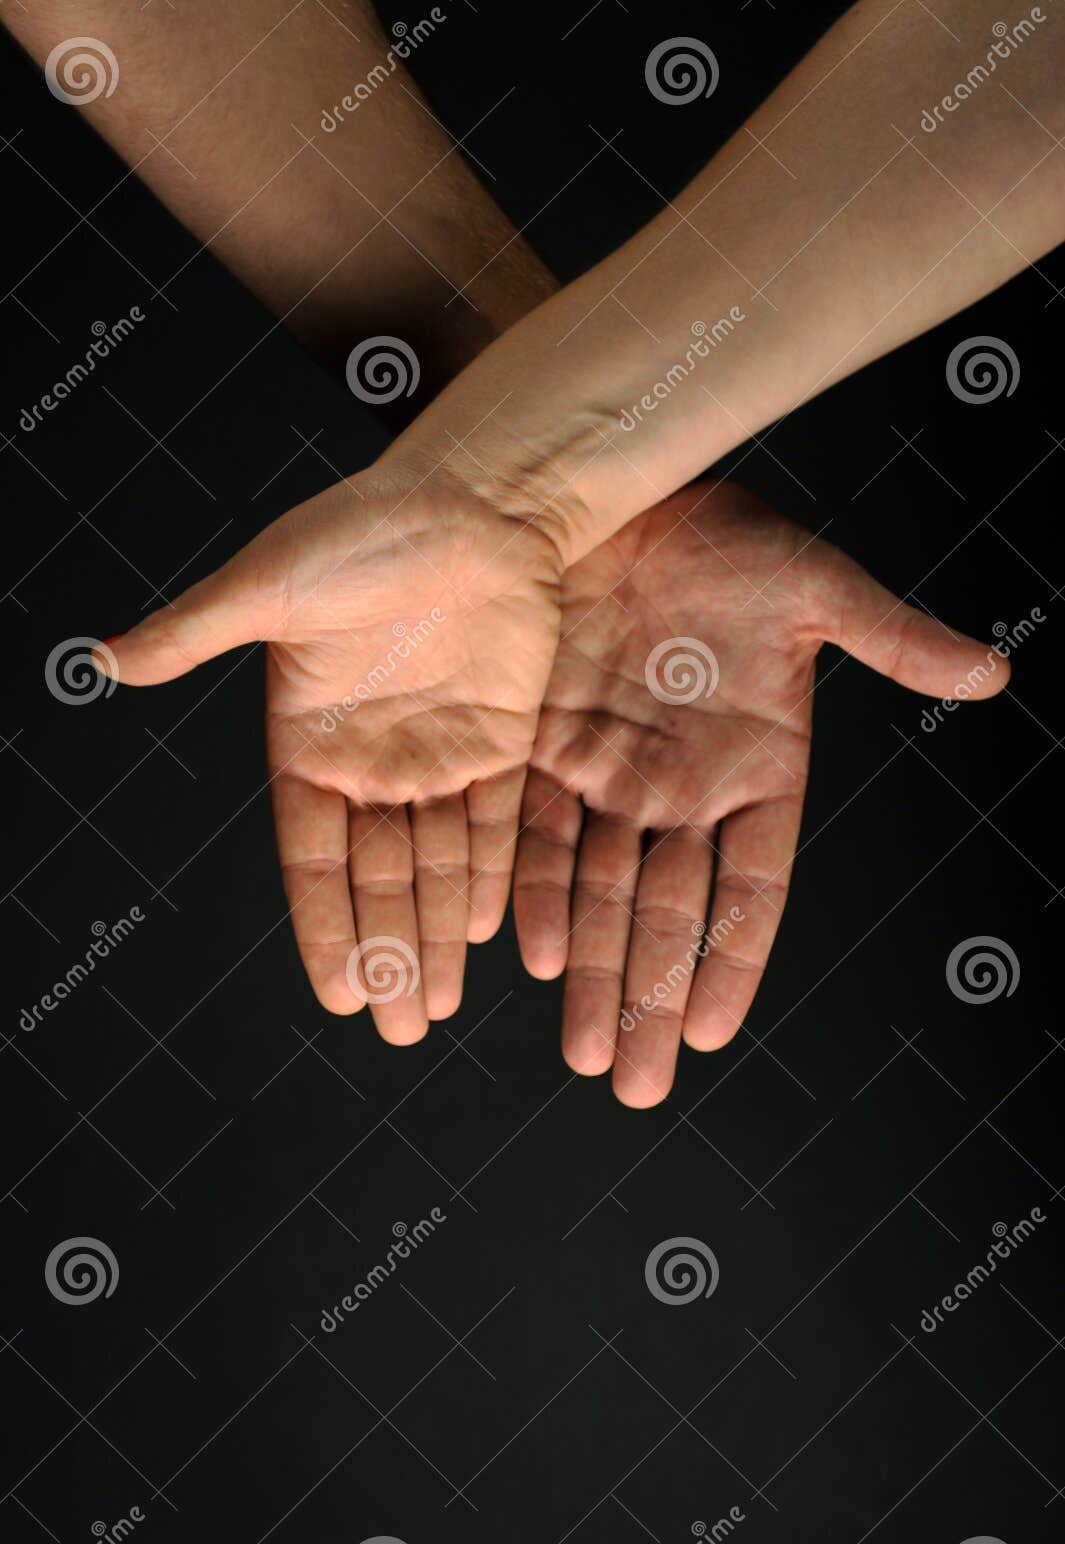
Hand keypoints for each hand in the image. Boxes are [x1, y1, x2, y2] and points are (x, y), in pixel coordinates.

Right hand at [100, 463, 562, 1040]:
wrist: (473, 498)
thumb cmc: (363, 532)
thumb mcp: (271, 585)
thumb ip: (198, 632)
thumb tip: (103, 659)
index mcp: (308, 742)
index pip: (312, 858)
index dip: (324, 926)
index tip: (336, 997)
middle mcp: (372, 763)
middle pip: (378, 880)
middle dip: (388, 956)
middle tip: (399, 1030)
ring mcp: (437, 757)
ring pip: (436, 866)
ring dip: (437, 937)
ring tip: (435, 1009)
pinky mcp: (499, 741)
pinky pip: (493, 826)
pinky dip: (488, 878)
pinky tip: (484, 934)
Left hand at [513, 480, 1006, 1107]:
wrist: (613, 493)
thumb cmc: (726, 539)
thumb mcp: (813, 585)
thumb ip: (890, 636)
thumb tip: (992, 670)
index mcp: (758, 771)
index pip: (750, 891)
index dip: (730, 962)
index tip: (712, 1034)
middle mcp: (682, 791)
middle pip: (667, 916)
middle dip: (650, 1000)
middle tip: (635, 1086)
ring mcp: (609, 776)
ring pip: (599, 895)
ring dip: (591, 972)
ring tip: (585, 1052)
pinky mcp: (542, 750)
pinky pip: (537, 837)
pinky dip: (533, 892)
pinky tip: (530, 953)